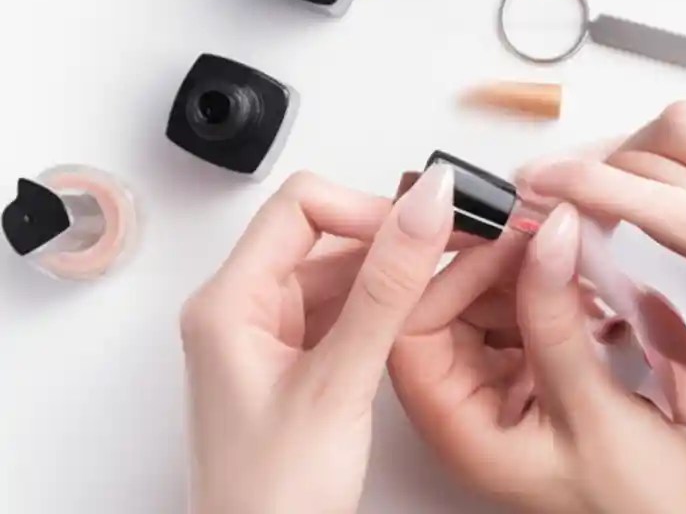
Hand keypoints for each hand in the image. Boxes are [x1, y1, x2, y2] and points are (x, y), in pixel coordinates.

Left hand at [181, 166, 458, 513]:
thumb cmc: (270, 499)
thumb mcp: (339, 383)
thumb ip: (386, 290)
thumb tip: (423, 209)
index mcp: (228, 304)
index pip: (300, 207)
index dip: (366, 208)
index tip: (423, 226)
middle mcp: (241, 311)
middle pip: (322, 235)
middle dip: (389, 238)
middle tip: (451, 247)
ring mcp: (268, 337)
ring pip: (338, 272)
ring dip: (392, 273)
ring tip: (445, 282)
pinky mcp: (295, 363)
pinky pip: (343, 309)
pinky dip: (383, 307)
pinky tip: (417, 318)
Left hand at [388, 203, 685, 513]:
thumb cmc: (635, 505)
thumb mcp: (588, 405)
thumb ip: (555, 317)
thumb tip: (542, 237)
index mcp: (457, 432)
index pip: (415, 331)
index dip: (450, 276)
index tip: (501, 237)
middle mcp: (469, 414)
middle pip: (449, 314)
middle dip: (492, 270)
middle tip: (540, 233)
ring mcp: (503, 400)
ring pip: (489, 313)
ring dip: (526, 279)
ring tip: (569, 258)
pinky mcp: (539, 387)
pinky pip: (526, 325)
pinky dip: (551, 299)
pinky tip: (585, 291)